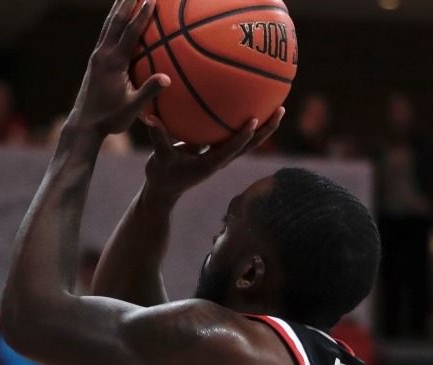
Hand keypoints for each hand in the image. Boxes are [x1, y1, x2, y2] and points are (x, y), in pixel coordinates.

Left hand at [70, 0, 169, 137]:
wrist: (84, 124)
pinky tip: (119, 18)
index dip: (142, 14)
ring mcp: (97, 56)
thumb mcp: (132, 108)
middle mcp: (103, 54)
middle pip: (115, 20)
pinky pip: (106, 34)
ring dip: (118, 7)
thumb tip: (167, 79)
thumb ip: (148, 91)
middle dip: (127, 1)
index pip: (130, 32)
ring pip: (109, 25)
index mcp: (113, 62)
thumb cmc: (110, 119)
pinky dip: (114, 21)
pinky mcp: (95, 61)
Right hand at [140, 111, 285, 199]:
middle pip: (250, 146)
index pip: (231, 149)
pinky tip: (249, 106)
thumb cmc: (161, 176)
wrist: (164, 191)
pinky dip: (245, 125)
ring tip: (278, 107)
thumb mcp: (158, 158)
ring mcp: (221, 157)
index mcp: (210, 164)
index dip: (243, 136)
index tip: (254, 120)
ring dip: (263, 128)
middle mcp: (220, 161)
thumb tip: (151, 117)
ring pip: (248, 143)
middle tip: (281, 110)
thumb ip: (158, 138)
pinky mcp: (217, 153)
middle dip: (266, 130)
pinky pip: (235, 137)